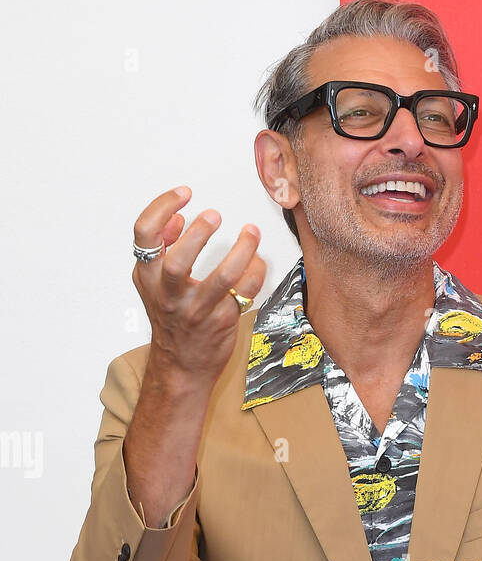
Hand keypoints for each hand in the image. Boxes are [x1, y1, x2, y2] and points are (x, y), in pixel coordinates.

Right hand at [132, 186, 266, 389]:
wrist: (181, 366)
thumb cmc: (171, 320)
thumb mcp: (152, 284)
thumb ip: (162, 248)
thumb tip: (178, 218)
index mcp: (148, 277)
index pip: (144, 234)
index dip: (162, 207)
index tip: (185, 194)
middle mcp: (169, 295)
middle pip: (178, 261)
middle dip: (199, 234)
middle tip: (215, 215)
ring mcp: (197, 311)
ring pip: (222, 278)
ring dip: (241, 251)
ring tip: (251, 232)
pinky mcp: (222, 322)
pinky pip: (245, 292)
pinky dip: (256, 272)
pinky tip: (258, 260)